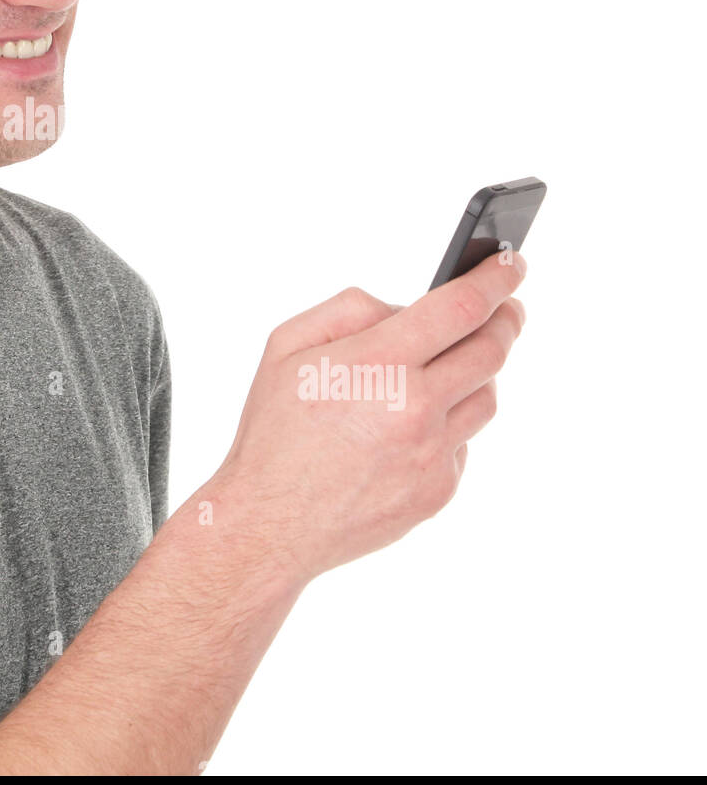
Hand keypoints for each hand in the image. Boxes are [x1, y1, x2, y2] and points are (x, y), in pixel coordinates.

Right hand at [216, 252, 526, 583]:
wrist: (271, 521)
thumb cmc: (274, 430)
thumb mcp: (287, 345)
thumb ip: (351, 309)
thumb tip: (407, 308)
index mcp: (376, 362)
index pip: (462, 307)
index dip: (497, 279)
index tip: (513, 263)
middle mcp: (415, 407)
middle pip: (492, 350)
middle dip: (506, 319)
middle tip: (506, 307)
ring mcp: (433, 453)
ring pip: (487, 396)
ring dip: (478, 371)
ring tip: (453, 363)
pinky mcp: (440, 491)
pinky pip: (463, 441)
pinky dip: (449, 423)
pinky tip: (414, 423)